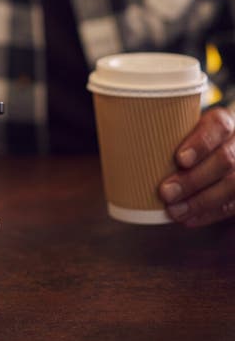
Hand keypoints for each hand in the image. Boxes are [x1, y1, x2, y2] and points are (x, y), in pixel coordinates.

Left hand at [159, 106, 234, 227]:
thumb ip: (166, 131)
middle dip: (194, 179)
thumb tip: (117, 139)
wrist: (224, 145)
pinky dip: (209, 214)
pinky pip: (232, 206)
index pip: (218, 125)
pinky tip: (188, 219)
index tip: (179, 158)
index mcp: (224, 121)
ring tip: (174, 210)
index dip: (200, 143)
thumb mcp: (185, 124)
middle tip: (165, 191)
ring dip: (200, 202)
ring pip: (232, 186)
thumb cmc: (194, 135)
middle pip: (225, 160)